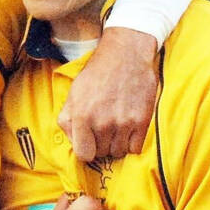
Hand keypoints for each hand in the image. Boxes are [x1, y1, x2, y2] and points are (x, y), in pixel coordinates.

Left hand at [59, 27, 158, 161]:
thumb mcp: (73, 93)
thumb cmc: (97, 74)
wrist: (127, 54)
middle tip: (103, 127)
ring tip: (115, 125)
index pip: (84, 155)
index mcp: (82, 116)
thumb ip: (67, 120)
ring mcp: (124, 123)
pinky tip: (127, 128)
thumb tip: (73, 142)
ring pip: (118, 152)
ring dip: (116, 143)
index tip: (89, 142)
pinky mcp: (142, 121)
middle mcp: (103, 123)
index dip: (86, 149)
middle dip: (100, 144)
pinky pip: (135, 148)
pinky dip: (131, 142)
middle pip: (102, 154)